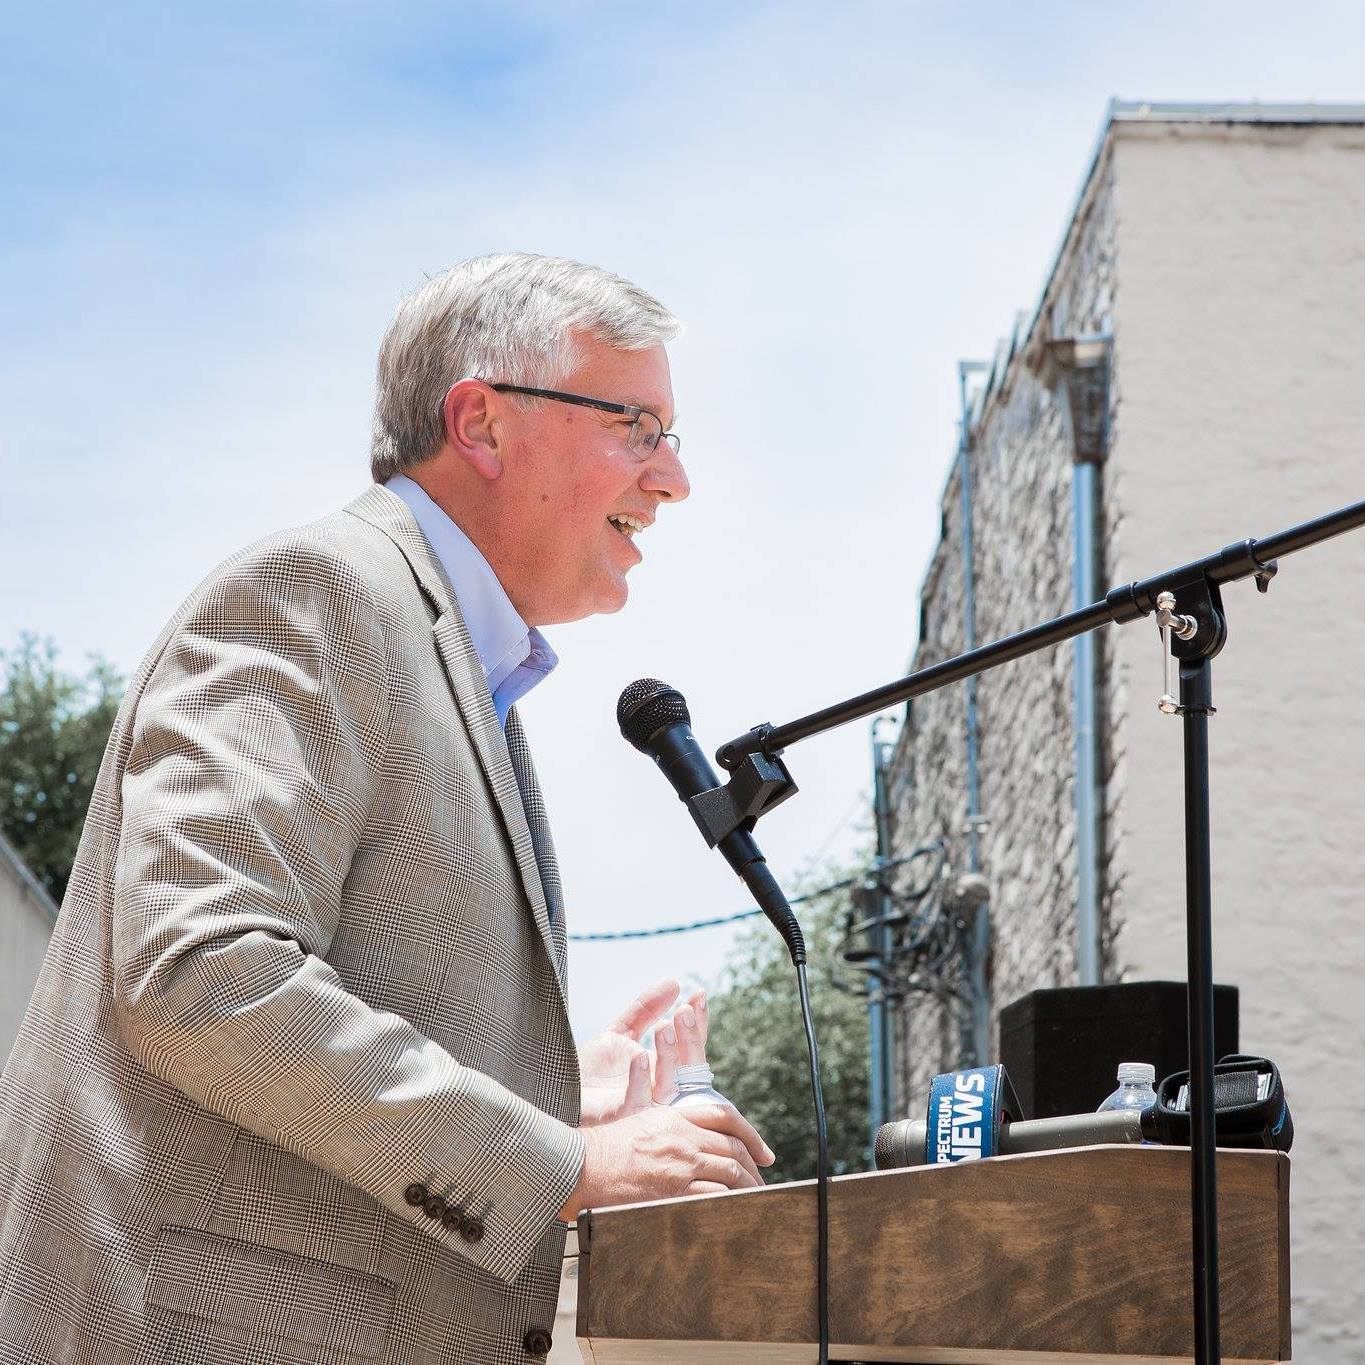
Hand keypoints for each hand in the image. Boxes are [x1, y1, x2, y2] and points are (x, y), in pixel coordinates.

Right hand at [560, 1054, 775, 1218]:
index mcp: (676, 1117)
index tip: (762, 1152)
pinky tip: (736, 1211)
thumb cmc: (605, 1146)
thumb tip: (660, 1084)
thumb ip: (656, 1103)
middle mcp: (683, 1138)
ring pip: (729, 1173)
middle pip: (732, 1148)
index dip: (749, 1133)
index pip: (724, 1116)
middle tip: (762, 1181)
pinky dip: (730, 1204)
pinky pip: (714, 1197)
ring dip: (747, 1187)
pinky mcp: (673, 1192)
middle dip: (753, 1166)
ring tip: (755, 1200)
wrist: (582, 1167)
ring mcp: (680, 1165)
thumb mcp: (636, 1115)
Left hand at [578, 977, 708, 1125]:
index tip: (698, 995)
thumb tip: (673, 982)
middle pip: (688, 1070)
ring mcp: (640, 1106)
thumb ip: (645, 1010)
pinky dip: (639, 1081)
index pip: (689, 1049)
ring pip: (667, 1088)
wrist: (558, 1091)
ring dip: (668, 1057)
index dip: (697, 1024)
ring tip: (663, 1026)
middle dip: (688, 1039)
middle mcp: (657, 1090)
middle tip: (683, 1011)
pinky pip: (634, 1103)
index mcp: (662, 1071)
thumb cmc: (593, 1069)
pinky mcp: (616, 1116)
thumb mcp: (621, 1032)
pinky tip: (639, 1057)